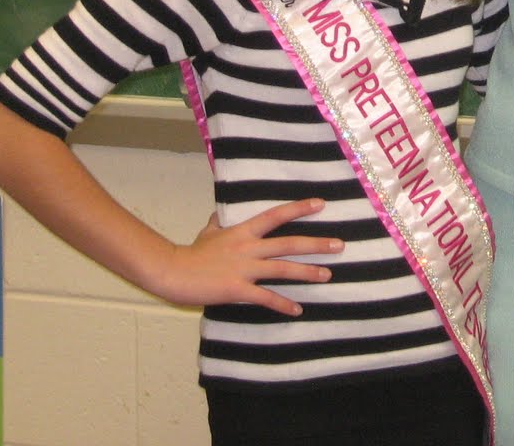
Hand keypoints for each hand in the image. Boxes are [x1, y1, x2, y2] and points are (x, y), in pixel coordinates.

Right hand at [150, 198, 343, 313]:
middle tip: (339, 245)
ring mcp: (244, 269)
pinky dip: (283, 304)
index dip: (299, 208)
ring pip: (282, 269)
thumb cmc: (191, 252)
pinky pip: (266, 297)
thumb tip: (220, 213)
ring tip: (328, 275)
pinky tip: (297, 310)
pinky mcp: (238, 289)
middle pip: (288, 243)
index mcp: (243, 231)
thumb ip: (219, 223)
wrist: (173, 272)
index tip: (321, 204)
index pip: (276, 215)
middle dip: (316, 244)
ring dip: (307, 272)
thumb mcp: (208, 231)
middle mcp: (248, 247)